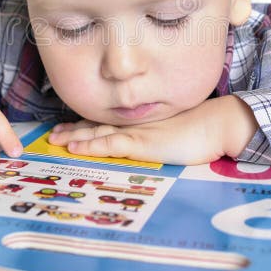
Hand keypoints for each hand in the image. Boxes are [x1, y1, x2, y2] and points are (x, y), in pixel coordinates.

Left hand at [47, 95, 256, 164]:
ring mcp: (136, 132)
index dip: (86, 125)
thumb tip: (153, 142)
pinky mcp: (142, 142)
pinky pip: (112, 144)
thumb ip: (158, 134)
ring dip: (76, 137)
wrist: (216, 124)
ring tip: (56, 142)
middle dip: (73, 130)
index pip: (107, 122)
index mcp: (140, 120)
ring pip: (98, 133)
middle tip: (53, 135)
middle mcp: (134, 123)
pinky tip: (78, 149)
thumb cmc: (201, 130)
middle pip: (97, 125)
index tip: (68, 128)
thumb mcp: (172, 132)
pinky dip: (92, 145)